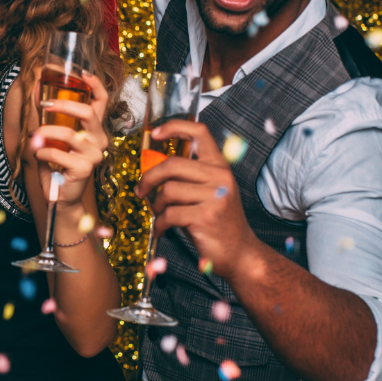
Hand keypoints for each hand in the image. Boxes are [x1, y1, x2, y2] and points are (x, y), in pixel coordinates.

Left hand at [32, 72, 108, 206]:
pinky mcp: (84, 169)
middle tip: (44, 104)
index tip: (82, 73)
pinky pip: (58, 154)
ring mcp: (94, 155)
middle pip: (87, 113)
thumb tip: (36, 90)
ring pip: (69, 134)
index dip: (95, 84)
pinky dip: (42, 152)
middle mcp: (99, 139)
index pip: (102, 101)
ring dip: (45, 132)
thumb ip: (49, 116)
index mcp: (95, 128)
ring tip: (34, 137)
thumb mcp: (54, 136)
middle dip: (63, 104)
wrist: (61, 195)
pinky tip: (38, 154)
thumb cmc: (58, 163)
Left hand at [134, 119, 259, 279]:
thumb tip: (152, 166)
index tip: (156, 133)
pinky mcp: (206, 217)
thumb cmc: (218, 222)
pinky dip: (159, 223)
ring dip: (157, 205)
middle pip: (173, 164)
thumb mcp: (209, 192)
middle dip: (149, 178)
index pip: (200, 132)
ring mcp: (215, 197)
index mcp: (220, 166)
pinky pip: (170, 214)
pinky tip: (161, 229)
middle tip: (141, 190)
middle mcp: (220, 177)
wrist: (240, 253)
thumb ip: (188, 177)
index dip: (175, 127)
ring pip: (168, 190)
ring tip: (159, 214)